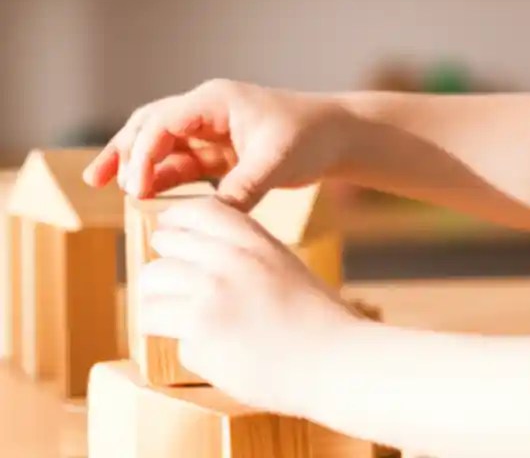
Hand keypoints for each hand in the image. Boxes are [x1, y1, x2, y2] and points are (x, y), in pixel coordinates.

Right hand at [83, 79, 351, 209]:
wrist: (341, 136)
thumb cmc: (312, 137)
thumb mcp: (275, 163)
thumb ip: (241, 189)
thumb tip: (210, 219)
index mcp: (216, 101)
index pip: (163, 123)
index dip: (142, 153)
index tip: (136, 188)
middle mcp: (208, 112)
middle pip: (151, 126)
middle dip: (123, 151)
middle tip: (97, 181)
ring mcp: (212, 132)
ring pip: (163, 146)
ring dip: (137, 166)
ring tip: (108, 188)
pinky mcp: (221, 153)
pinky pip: (183, 165)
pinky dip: (163, 178)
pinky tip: (147, 198)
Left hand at [137, 197, 361, 415]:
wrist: (336, 361)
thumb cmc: (318, 320)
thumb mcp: (284, 266)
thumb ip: (242, 256)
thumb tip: (191, 256)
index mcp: (252, 240)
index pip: (191, 212)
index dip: (173, 226)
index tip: (169, 242)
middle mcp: (226, 261)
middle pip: (160, 253)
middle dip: (163, 274)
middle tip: (174, 292)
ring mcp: (209, 297)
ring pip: (149, 293)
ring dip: (160, 311)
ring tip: (185, 325)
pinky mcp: (199, 336)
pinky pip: (167, 336)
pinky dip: (188, 347)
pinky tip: (220, 352)